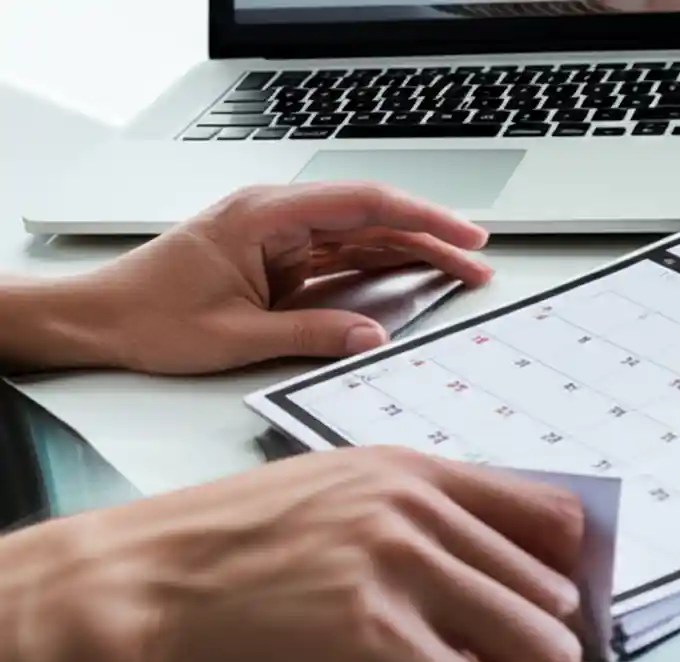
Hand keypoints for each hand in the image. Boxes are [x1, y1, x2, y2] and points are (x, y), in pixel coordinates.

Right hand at [0, 448, 583, 661]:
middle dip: (533, 646)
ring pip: (543, 650)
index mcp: (411, 474)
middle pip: (556, 596)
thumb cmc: (216, 554)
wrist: (127, 596)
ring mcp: (400, 574)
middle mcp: (416, 514)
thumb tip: (501, 573)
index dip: (565, 576)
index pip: (558, 518)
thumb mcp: (332, 499)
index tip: (549, 609)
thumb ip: (419, 522)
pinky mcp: (378, 645)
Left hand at [88, 182, 491, 373]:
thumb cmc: (149, 317)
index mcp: (265, 217)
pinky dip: (381, 267)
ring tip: (460, 269)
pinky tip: (413, 277)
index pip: (361, 205)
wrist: (99, 319)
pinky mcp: (280, 259)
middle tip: (478, 259)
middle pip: (371, 218)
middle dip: (429, 236)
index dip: (421, 218)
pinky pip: (342, 257)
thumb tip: (371, 335)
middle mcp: (277, 217)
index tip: (464, 235)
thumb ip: (309, 334)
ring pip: (362, 236)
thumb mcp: (233, 335)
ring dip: (411, 251)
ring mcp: (280, 237)